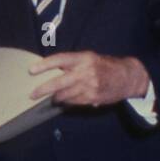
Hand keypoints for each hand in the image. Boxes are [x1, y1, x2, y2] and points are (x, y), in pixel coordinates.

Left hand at [28, 52, 148, 106]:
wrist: (127, 77)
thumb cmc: (105, 66)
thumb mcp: (90, 58)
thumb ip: (73, 64)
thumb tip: (53, 70)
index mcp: (84, 58)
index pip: (60, 60)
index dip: (44, 65)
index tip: (32, 70)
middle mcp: (85, 72)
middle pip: (58, 83)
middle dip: (42, 90)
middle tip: (32, 94)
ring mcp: (89, 86)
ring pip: (64, 95)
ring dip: (56, 98)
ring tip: (53, 97)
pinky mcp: (92, 98)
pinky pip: (73, 102)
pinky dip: (67, 102)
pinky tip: (66, 100)